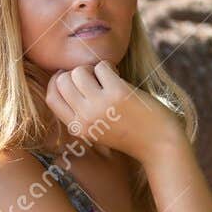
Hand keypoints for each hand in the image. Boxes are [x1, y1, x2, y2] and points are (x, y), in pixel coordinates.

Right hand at [40, 60, 185, 164]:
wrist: (159, 144)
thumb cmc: (130, 133)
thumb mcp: (98, 129)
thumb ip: (80, 112)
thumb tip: (65, 78)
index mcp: (78, 128)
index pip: (52, 98)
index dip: (57, 82)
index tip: (70, 77)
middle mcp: (85, 118)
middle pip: (63, 81)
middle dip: (76, 72)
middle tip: (94, 78)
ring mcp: (100, 105)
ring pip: (79, 71)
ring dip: (93, 68)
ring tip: (107, 77)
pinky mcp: (117, 93)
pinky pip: (102, 66)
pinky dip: (110, 66)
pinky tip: (120, 77)